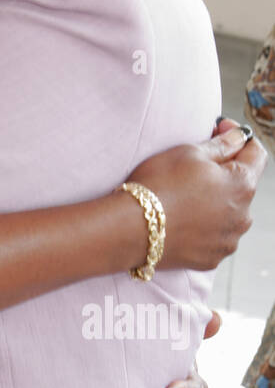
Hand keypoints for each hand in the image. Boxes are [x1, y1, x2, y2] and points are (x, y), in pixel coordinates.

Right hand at [131, 119, 265, 270]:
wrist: (131, 228)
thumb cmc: (158, 185)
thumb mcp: (189, 153)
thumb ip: (222, 145)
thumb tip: (239, 137)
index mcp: (242, 184)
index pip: (256, 154)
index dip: (239, 136)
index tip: (221, 129)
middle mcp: (243, 215)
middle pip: (241, 185)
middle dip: (224, 171)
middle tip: (195, 163)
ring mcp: (228, 240)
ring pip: (229, 212)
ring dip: (215, 200)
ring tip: (185, 195)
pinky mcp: (212, 257)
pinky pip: (214, 235)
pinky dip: (204, 225)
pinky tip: (182, 217)